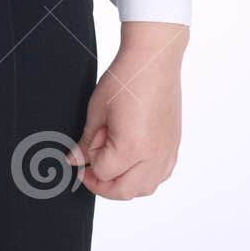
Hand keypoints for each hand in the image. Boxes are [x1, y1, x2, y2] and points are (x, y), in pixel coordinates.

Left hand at [68, 21, 188, 199]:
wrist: (153, 59)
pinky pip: (161, 174)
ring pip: (145, 188)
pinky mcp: (174, 144)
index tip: (80, 157)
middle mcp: (153, 155)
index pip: (103, 173)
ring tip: (112, 167)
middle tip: (90, 173)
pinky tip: (133, 162)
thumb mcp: (97, 110)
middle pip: (124, 190)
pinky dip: (145, 176)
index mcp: (131, 147)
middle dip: (102, 186)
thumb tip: (75, 160)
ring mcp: (166, 151)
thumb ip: (85, 141)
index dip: (87, 167)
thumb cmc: (126, 78)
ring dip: (125, 185)